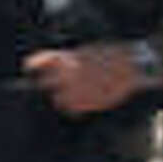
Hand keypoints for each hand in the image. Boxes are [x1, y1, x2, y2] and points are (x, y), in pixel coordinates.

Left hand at [23, 43, 139, 117]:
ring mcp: (79, 90)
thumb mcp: (87, 50)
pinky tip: (79, 103)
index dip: (33, 65)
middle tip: (54, 84)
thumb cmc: (112, 55)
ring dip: (60, 98)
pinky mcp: (89, 103)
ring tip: (70, 95)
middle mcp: (69, 74)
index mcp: (69, 58)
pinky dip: (73, 108)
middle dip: (47, 83)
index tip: (30, 69)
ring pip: (57, 100)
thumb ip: (69, 59)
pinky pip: (72, 111)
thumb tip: (57, 66)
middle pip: (44, 84)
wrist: (132, 66)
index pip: (40, 62)